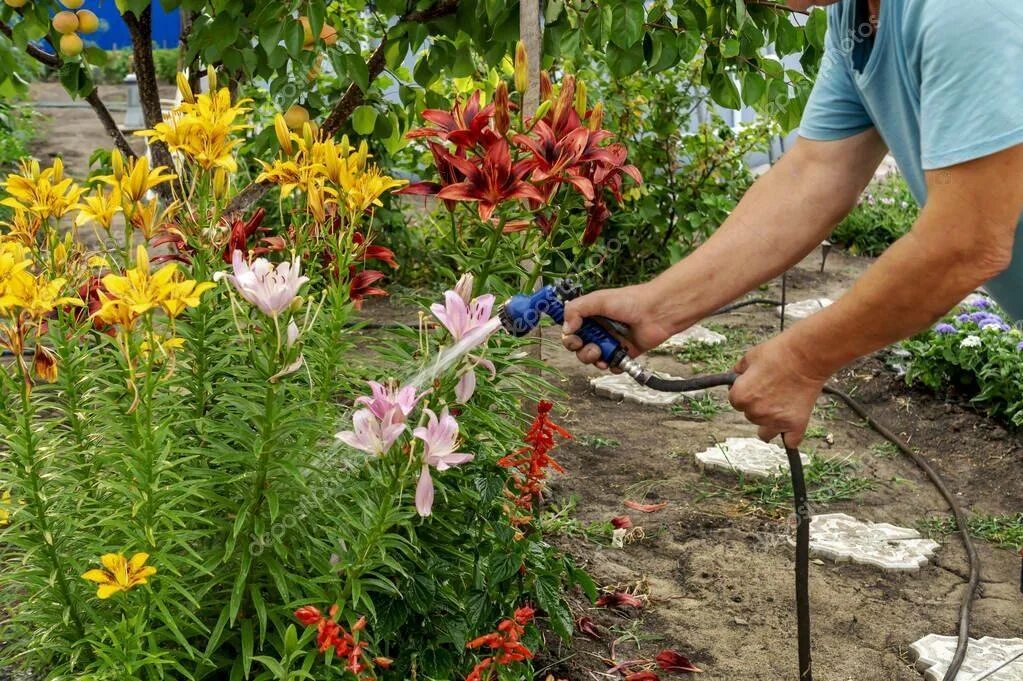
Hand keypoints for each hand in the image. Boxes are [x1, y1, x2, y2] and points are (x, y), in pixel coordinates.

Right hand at [561, 283, 677, 369]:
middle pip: (579, 347)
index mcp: (591, 316)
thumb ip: (576, 310)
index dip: (569, 336)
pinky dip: (612, 366)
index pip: (571, 330)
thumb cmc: (631, 301)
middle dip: (580, 350)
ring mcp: (611, 342)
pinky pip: (612, 366)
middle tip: (589, 346)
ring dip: (593, 359)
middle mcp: (599, 329)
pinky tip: (615, 360)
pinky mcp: (624, 353)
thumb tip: (565, 328)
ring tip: (601, 353)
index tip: (572, 336)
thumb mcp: (598, 299)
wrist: (657, 312)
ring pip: (593, 358)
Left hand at [728, 334, 828, 447]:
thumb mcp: (749, 357)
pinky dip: (790, 435)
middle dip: (758, 406)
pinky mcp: (796, 425)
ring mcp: (775, 421)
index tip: (756, 385)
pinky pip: (790, 441)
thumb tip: (733, 378)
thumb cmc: (778, 354)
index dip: (745, 392)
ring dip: (770, 422)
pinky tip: (792, 426)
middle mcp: (755, 412)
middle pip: (751, 416)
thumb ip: (737, 372)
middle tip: (773, 390)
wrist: (806, 356)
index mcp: (740, 397)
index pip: (735, 402)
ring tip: (782, 405)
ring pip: (766, 432)